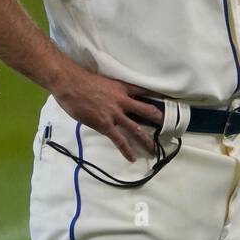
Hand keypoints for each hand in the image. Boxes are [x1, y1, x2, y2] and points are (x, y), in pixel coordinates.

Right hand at [49, 62, 163, 162]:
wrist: (70, 83)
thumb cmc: (83, 81)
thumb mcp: (105, 83)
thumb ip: (113, 92)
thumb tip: (115, 101)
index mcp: (123, 88)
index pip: (145, 92)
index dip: (157, 98)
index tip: (169, 103)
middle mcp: (123, 101)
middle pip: (147, 110)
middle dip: (158, 120)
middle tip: (169, 127)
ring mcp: (115, 114)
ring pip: (136, 128)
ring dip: (146, 140)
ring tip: (154, 149)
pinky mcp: (105, 124)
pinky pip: (119, 140)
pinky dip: (126, 150)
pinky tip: (132, 157)